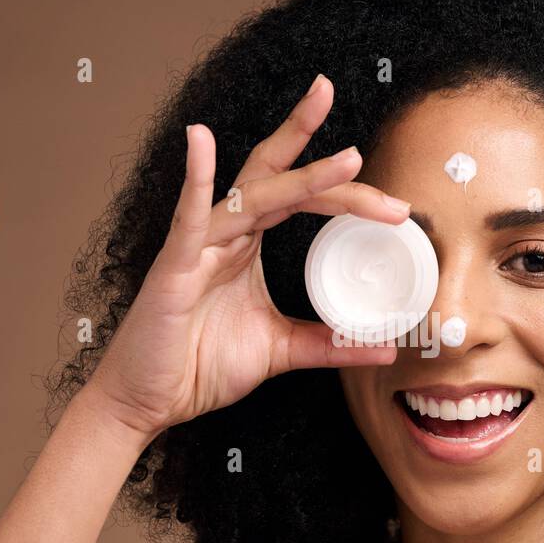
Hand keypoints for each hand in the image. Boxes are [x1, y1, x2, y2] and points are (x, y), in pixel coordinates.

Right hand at [81, 73, 408, 442]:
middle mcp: (226, 234)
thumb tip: (385, 347)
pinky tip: (200, 140)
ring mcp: (199, 246)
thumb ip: (330, 344)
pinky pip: (187, 219)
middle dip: (319, 157)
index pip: (300, 198)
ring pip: (254, 196)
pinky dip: (194, 179)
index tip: (395, 207)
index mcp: (249, 244)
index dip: (343, 191)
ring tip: (348, 159)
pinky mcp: (173, 268)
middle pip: (279, 179)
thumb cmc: (199, 366)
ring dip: (303, 176)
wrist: (148, 401)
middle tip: (361, 144)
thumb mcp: (281, 350)